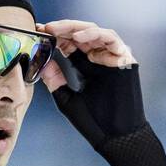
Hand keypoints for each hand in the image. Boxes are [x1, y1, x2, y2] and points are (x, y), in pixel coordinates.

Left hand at [34, 19, 144, 149]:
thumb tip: (42, 62)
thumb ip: (55, 80)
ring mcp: (113, 58)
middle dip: (63, 28)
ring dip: (78, 29)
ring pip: (96, 32)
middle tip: (47, 28)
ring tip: (60, 31)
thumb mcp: (67, 98)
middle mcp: (100, 59)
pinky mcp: (126, 59)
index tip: (39, 33)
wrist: (116, 137)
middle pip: (82, 34)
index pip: (70, 44)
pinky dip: (96, 36)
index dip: (55, 37)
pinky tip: (80, 40)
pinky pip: (112, 40)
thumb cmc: (95, 122)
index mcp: (86, 66)